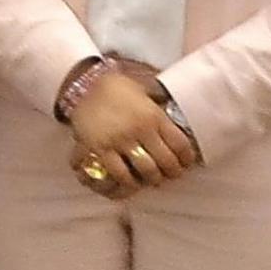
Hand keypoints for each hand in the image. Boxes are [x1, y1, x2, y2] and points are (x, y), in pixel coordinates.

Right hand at [67, 70, 197, 191]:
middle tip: (171, 175)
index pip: (180, 144)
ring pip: (147, 171)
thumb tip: (173, 111)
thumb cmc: (115, 88)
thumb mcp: (143, 92)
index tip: (186, 163)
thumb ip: (159, 104)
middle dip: (172, 173)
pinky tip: (131, 182)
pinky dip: (128, 182)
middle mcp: (141, 129)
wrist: (84, 86)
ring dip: (153, 180)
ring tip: (152, 180)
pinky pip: (120, 173)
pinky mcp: (101, 149)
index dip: (187, 159)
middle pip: (167, 161)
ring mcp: (121, 140)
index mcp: (154, 115)